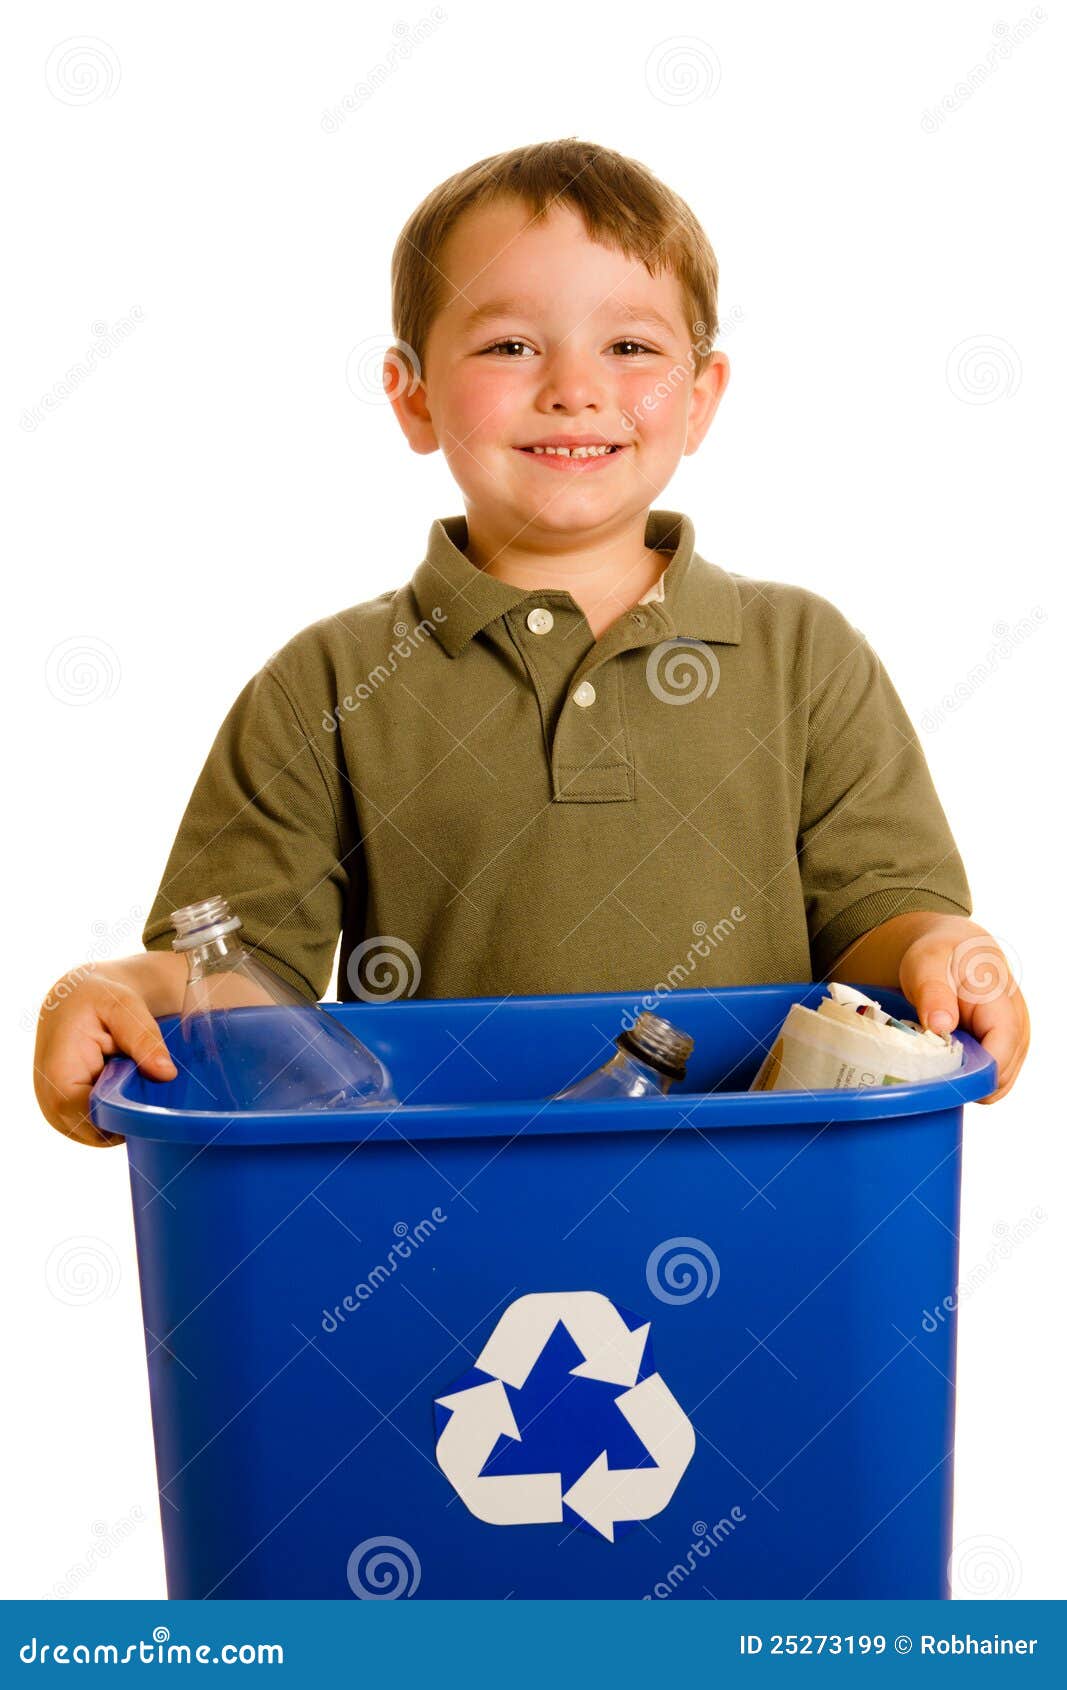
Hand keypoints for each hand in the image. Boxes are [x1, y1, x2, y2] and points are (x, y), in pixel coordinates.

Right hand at [33, 965, 177, 1146]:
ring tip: (134, 1079)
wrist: (79, 997)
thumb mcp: (124, 1006)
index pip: (96, 1120)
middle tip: (149, 1082)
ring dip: (124, 1114)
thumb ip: (144, 1038)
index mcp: (59, 1078)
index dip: (129, 1116)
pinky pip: (100, 1129)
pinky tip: (126, 1088)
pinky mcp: (68, 1117)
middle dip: (130, 1116)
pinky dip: (118, 1114)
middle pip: (101, 1134)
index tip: (155, 1097)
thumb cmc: (100, 997)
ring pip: (103, 1136)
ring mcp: (57, 1115)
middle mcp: (51, 1104)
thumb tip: (166, 1074)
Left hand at [899, 922, 1028, 1102]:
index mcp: (1002, 1003)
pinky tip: (948, 1060)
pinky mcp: (1005, 1051)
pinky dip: (968, 1077)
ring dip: (966, 1080)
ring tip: (938, 1058)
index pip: (1001, 1052)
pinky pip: (989, 1079)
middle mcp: (1018, 1026)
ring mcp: (1014, 1041)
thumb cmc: (941, 955)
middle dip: (965, 1080)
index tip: (941, 1076)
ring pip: (996, 1084)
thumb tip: (940, 1025)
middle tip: (929, 1065)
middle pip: (1000, 1076)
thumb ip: (933, 991)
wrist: (954, 950)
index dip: (973, 1072)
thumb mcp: (927, 963)